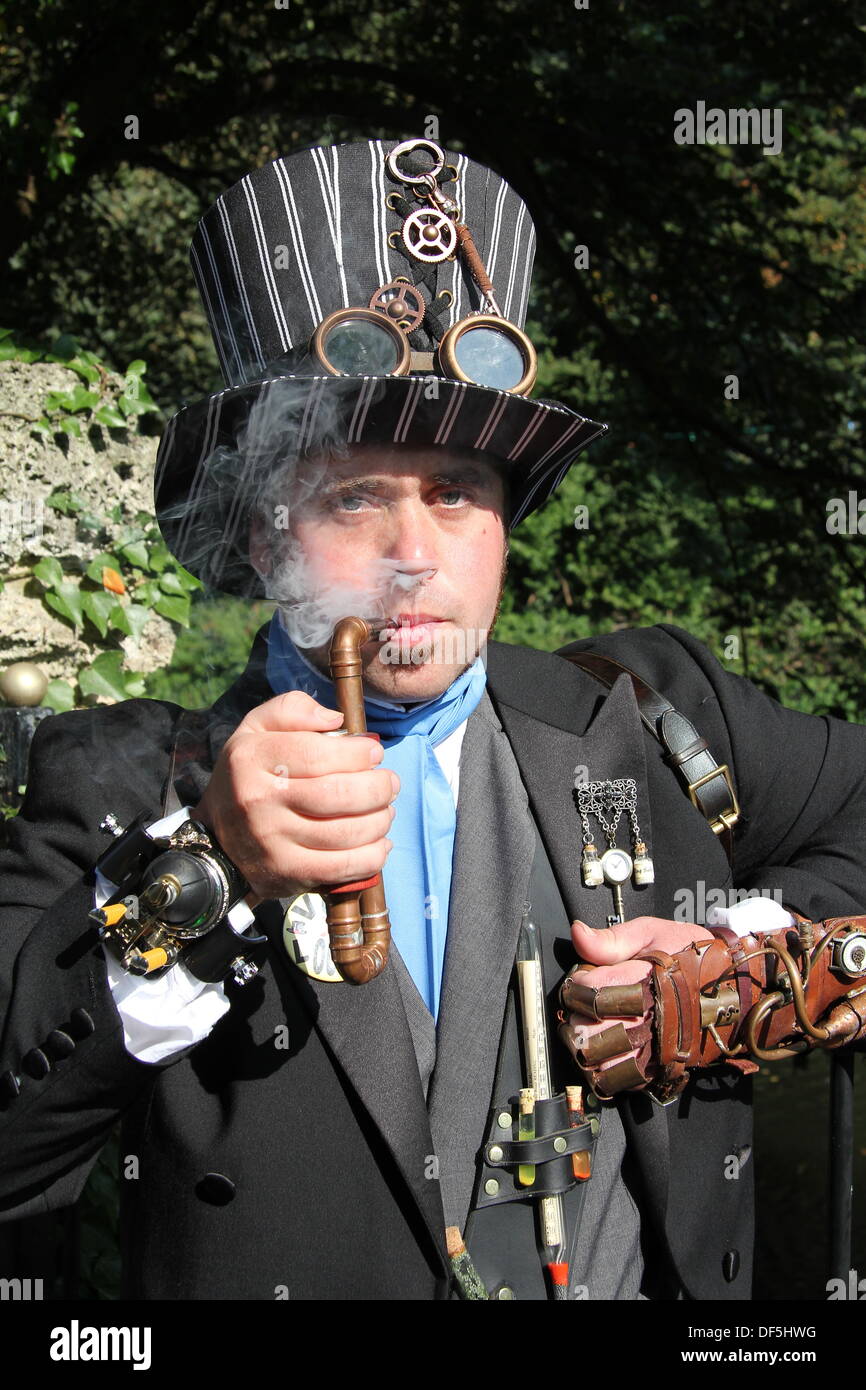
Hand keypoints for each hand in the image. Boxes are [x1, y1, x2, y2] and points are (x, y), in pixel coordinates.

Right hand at [192, 691, 399, 906]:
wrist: (218, 838)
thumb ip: (292, 710)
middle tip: (390, 783)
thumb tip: (336, 718)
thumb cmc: (250, 775)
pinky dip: (372, 856)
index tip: (375, 752)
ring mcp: (272, 842)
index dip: (356, 753)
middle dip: (377, 787)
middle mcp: (258, 800)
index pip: (317, 753)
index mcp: (252, 758)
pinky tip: (380, 842)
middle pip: (337, 795)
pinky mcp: (287, 873)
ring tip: (385, 810)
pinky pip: (341, 868)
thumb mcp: (256, 729)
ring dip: (379, 820)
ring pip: (345, 832)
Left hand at [559, 916, 712, 1095]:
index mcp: (642, 983)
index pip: (588, 990)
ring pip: (596, 1060)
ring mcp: (652, 1050)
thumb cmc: (691, 956)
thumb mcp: (654, 933)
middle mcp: (647, 1021)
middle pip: (587, 1029)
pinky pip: (614, 1081)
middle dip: (576, 1015)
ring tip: (588, 1028)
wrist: (733, 991)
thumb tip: (577, 934)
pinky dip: (599, 1070)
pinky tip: (601, 1052)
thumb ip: (613, 938)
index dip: (578, 983)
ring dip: (583, 1045)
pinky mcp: (655, 1070)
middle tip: (582, 1005)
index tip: (584, 978)